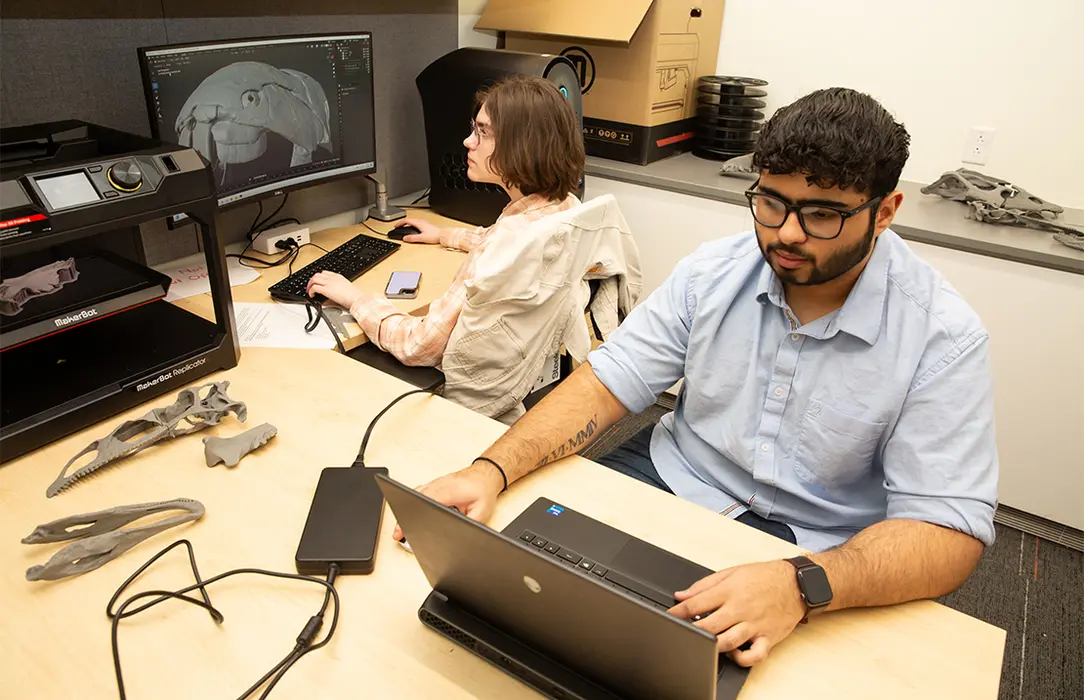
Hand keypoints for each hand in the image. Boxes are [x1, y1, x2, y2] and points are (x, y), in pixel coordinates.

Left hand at [306, 271, 362, 308]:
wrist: (356, 298)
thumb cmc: (354, 295)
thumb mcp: (346, 287)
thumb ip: (339, 287)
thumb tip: (335, 292)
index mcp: (338, 277)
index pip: (324, 273)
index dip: (318, 277)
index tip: (317, 282)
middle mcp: (332, 278)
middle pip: (317, 275)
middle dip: (312, 280)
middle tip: (310, 287)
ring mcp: (329, 283)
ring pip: (314, 279)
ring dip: (310, 285)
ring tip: (309, 291)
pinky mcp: (326, 290)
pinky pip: (314, 287)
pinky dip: (310, 291)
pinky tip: (311, 295)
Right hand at [390, 461, 504, 540]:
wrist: (486, 473)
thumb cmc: (484, 490)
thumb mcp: (481, 512)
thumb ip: (469, 523)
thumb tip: (458, 534)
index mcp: (451, 490)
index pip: (427, 501)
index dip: (414, 514)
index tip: (405, 524)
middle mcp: (441, 484)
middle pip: (416, 498)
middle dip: (405, 515)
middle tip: (398, 533)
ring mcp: (437, 482)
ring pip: (416, 493)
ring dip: (407, 507)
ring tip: (401, 527)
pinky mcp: (436, 483)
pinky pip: (421, 490)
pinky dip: (412, 501)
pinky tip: (409, 512)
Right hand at [395, 218, 442, 244]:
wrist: (443, 235)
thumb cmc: (435, 235)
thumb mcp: (421, 238)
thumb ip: (412, 238)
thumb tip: (405, 238)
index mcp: (418, 223)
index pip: (406, 220)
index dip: (399, 223)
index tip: (395, 226)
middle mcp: (421, 221)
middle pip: (409, 220)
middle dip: (402, 223)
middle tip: (397, 226)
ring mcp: (424, 222)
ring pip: (412, 221)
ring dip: (406, 223)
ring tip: (403, 227)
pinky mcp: (426, 225)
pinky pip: (416, 223)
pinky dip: (411, 225)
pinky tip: (412, 229)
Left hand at [668, 560, 805, 665]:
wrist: (796, 583)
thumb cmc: (764, 576)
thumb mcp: (731, 572)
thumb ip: (704, 585)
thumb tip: (681, 595)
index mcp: (729, 591)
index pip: (696, 604)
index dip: (677, 612)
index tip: (669, 617)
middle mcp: (740, 609)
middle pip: (708, 625)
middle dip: (690, 631)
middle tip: (682, 632)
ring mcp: (754, 625)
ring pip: (728, 642)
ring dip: (713, 646)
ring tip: (705, 643)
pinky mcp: (768, 637)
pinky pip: (754, 655)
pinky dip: (742, 658)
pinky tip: (733, 653)